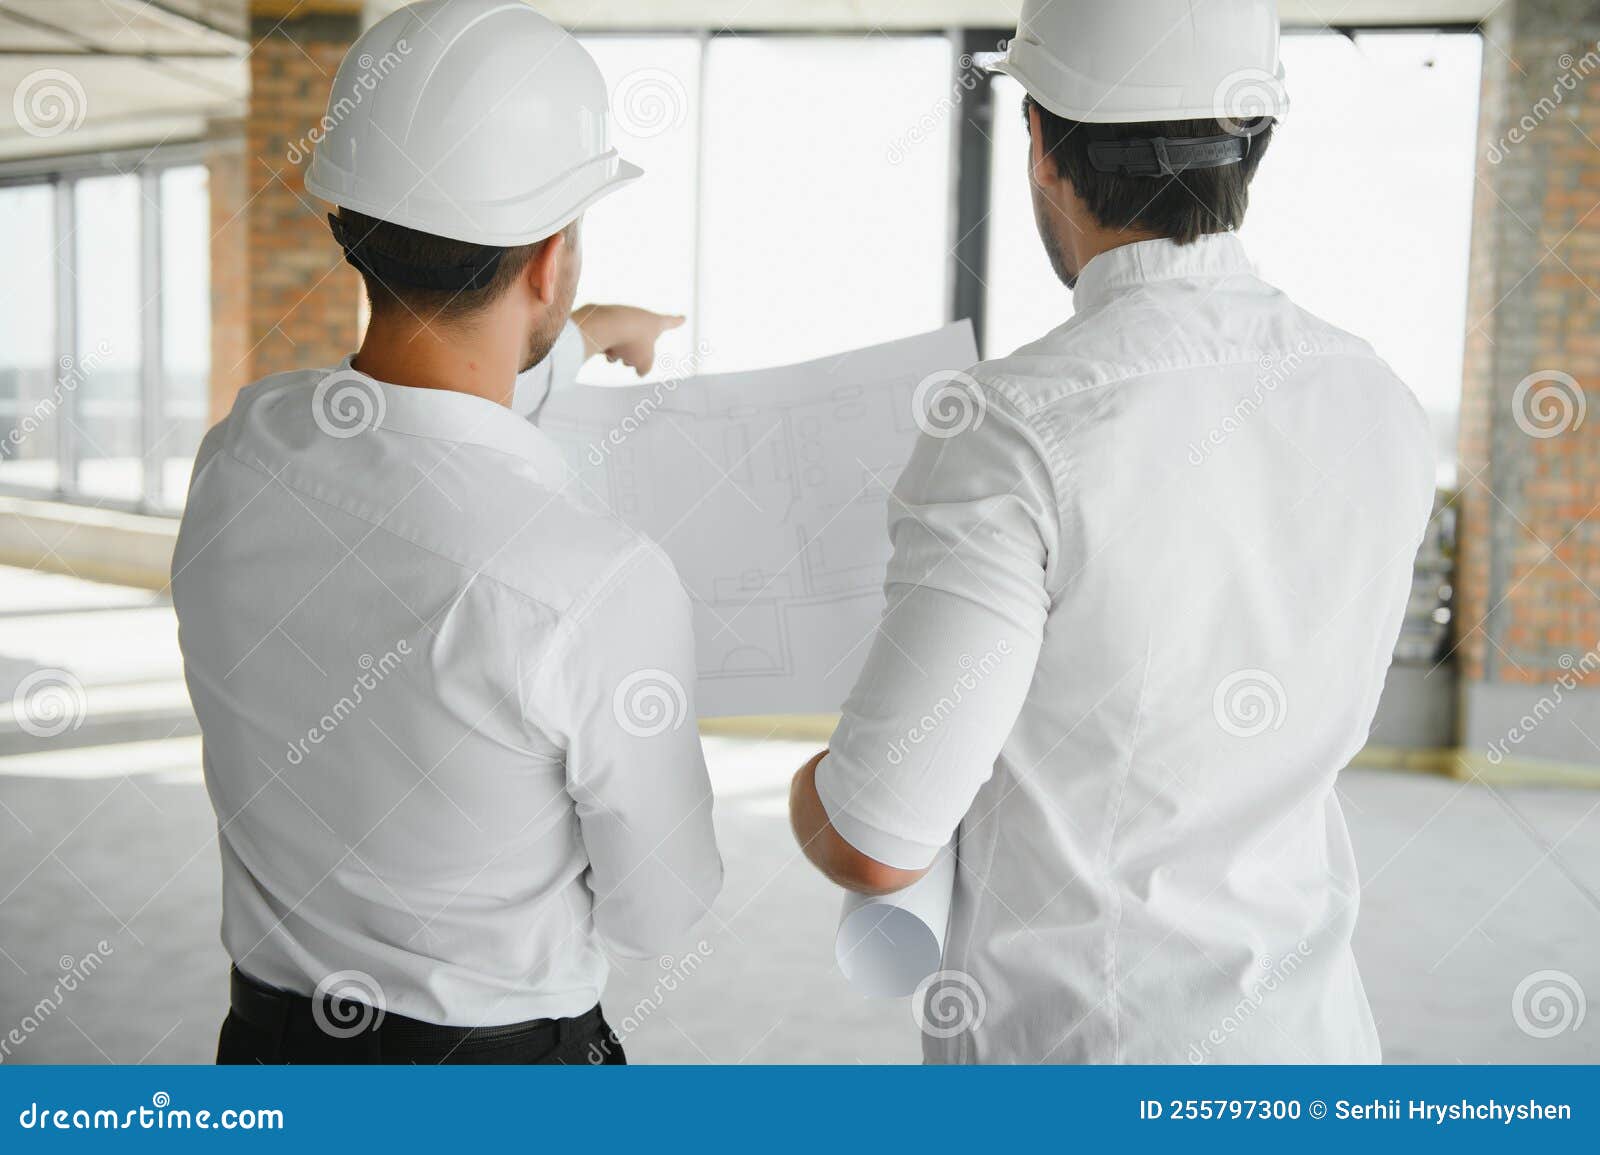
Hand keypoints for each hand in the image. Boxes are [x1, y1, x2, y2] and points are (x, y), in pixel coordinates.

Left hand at [571, 304, 685, 376]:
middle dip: (635, 354)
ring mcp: (622, 317)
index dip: (677, 322)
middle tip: (630, 355)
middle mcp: (639, 317)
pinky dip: (606, 348)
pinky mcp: (604, 320)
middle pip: (641, 343)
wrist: (604, 326)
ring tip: (616, 351)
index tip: (682, 318)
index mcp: (655, 322)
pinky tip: (603, 347)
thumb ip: (645, 368)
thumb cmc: (630, 341)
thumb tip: (640, 370)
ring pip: (623, 345)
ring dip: (619, 354)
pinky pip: (608, 341)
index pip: (670, 322)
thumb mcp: (645, 363)